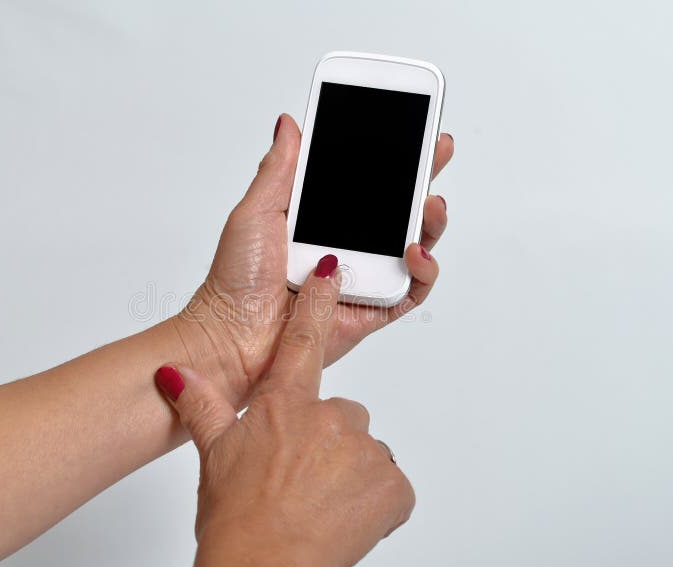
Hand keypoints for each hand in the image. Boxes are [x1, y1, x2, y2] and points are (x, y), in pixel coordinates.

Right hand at [157, 258, 414, 566]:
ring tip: (318, 502)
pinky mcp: (392, 485)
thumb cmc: (238, 516)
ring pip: (364, 452)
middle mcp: (330, 418)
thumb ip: (200, 404)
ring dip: (348, 473)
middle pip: (341, 414)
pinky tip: (344, 517)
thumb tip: (173, 372)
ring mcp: (364, 450)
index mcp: (286, 405)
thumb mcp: (214, 454)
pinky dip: (374, 500)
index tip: (327, 272)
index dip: (314, 303)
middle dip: (327, 441)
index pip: (302, 341)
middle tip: (300, 475)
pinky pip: (390, 485)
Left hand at [172, 115, 453, 405]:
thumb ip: (280, 169)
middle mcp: (344, 245)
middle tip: (437, 150)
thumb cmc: (235, 280)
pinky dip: (424, 270)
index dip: (390, 156)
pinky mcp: (372, 309)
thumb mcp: (255, 212)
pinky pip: (412, 289)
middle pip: (396, 208)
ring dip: (429, 221)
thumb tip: (290, 125)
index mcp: (319, 219)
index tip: (409, 128)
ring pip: (412, 245)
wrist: (234, 336)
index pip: (364, 182)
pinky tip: (415, 250)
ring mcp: (361, 276)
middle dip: (422, 176)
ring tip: (429, 203)